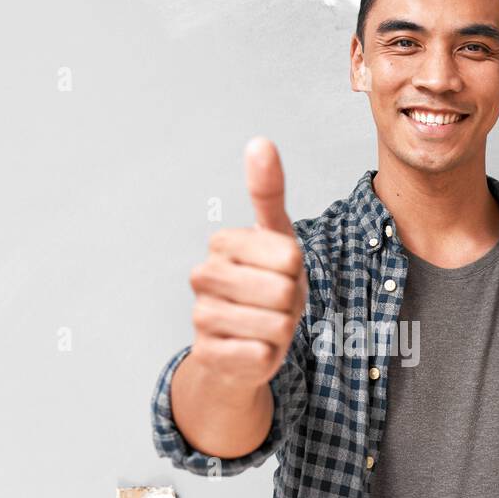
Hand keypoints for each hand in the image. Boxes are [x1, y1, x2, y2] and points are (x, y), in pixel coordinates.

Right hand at [188, 137, 306, 387]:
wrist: (244, 345)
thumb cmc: (266, 285)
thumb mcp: (275, 236)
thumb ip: (268, 191)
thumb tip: (260, 141)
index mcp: (222, 243)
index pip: (290, 257)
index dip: (297, 272)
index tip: (280, 274)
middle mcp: (204, 276)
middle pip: (284, 291)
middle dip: (291, 302)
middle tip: (274, 303)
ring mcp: (201, 316)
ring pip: (276, 324)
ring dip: (281, 330)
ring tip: (265, 325)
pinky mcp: (207, 354)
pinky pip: (261, 354)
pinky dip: (268, 355)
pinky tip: (252, 349)